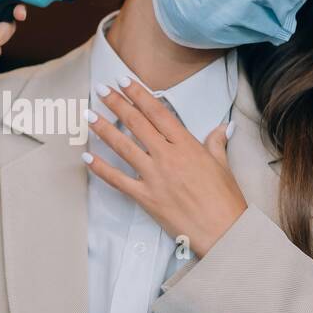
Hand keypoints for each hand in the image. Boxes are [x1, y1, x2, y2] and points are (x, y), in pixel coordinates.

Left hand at [81, 76, 246, 258]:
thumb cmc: (225, 199)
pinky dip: (101, 169)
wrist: (223, 231)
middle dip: (117, 103)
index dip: (139, 94)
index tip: (124, 81)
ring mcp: (154, 177)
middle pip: (137, 123)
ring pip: (123, 146)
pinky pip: (118, 180)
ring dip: (103, 129)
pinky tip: (87, 158)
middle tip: (102, 89)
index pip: (158, 112)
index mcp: (187, 145)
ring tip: (88, 114)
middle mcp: (168, 156)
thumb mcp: (223, 165)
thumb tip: (223, 126)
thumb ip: (216, 142)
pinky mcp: (145, 197)